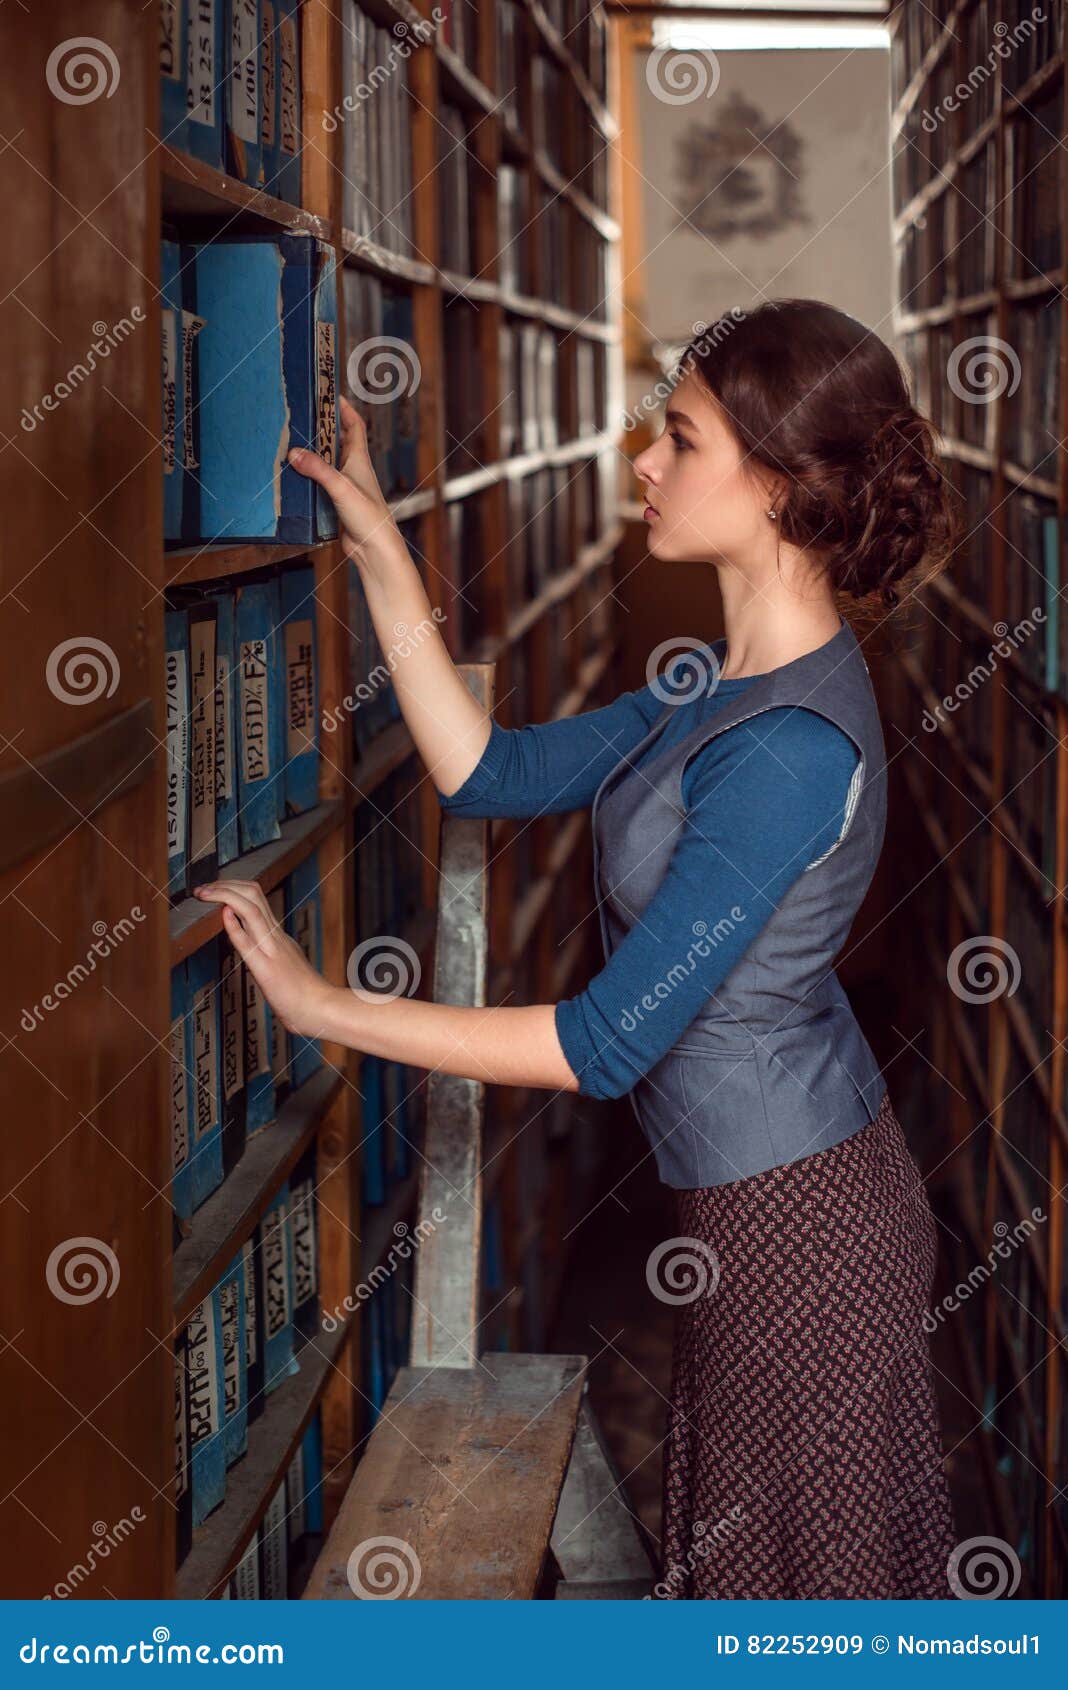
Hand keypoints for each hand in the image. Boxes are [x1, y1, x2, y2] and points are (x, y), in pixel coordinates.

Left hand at [193, 879, 336, 1040]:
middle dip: (224, 885)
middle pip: (252, 894)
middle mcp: (275, 936)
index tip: (214, 888)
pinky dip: (233, 924)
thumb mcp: (285, 965)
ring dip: (224, 895)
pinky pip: (247, 941)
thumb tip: (252, 946)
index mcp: (278, 935)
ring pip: (251, 909)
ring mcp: (272, 949)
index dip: (233, 887)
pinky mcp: (266, 969)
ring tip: (204, 893)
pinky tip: (223, 913)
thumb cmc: (304, 994)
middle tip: (204, 888)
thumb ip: (270, 953)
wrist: (321, 1008)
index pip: (256, 898)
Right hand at [287, 393, 404, 565]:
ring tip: (291, 442)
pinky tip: (294, 478)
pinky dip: (308, 478)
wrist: (374, 550)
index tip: (331, 394)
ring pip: (326, 464)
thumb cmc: (369, 517)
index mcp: (360, 460)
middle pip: (338, 442)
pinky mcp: (336, 504)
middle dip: (323, 428)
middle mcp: (353, 471)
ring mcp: (345, 488)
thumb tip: (294, 452)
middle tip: (303, 416)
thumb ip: (318, 469)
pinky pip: (319, 485)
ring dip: (313, 454)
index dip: (345, 408)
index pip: (355, 426)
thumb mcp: (341, 488)